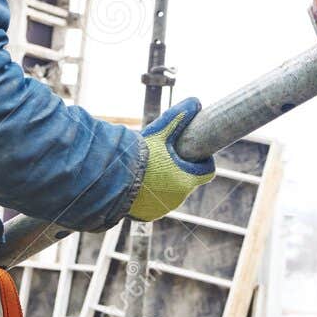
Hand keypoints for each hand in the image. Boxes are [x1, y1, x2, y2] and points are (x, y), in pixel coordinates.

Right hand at [128, 97, 215, 221]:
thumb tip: (196, 101)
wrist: (108, 181)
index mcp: (186, 180)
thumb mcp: (159, 131)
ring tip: (149, 168)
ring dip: (166, 181)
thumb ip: (179, 116)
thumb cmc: (136, 156)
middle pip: (187, 180)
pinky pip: (156, 203)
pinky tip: (139, 183)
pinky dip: (152, 194)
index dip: (202, 160)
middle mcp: (178, 198)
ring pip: (171, 192)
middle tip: (164, 154)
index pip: (208, 171)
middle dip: (180, 168)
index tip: (191, 150)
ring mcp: (163, 209)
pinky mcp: (148, 216)